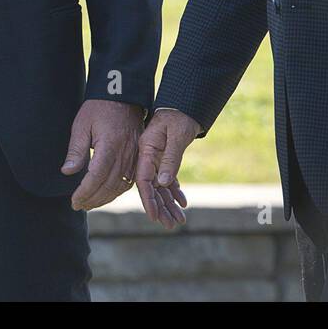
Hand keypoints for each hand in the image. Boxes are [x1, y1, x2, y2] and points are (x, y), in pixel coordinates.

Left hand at [61, 99, 142, 209]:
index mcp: (110, 146)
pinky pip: (129, 182)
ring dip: (104, 199)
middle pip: (108, 186)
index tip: (74, 201)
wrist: (123, 97)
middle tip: (78, 205)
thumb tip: (67, 172)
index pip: (96, 177)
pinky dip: (116, 192)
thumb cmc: (99, 109)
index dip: (84, 192)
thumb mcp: (82, 125)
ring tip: (89, 203)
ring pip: (119, 187)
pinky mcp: (138, 158)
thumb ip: (76, 150)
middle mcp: (125, 155)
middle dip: (92, 199)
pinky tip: (106, 195)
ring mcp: (134, 157)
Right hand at [135, 109, 197, 229]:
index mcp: (146, 151)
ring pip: (161, 185)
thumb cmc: (179, 116)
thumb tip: (163, 183)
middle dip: (161, 208)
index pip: (144, 181)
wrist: (183, 102)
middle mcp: (149, 157)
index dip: (149, 200)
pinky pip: (168, 177)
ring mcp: (156, 158)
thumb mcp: (176, 135)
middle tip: (171, 226)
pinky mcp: (164, 157)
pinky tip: (182, 202)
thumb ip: (170, 159)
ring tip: (179, 220)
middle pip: (153, 187)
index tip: (154, 217)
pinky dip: (175, 190)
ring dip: (169, 203)